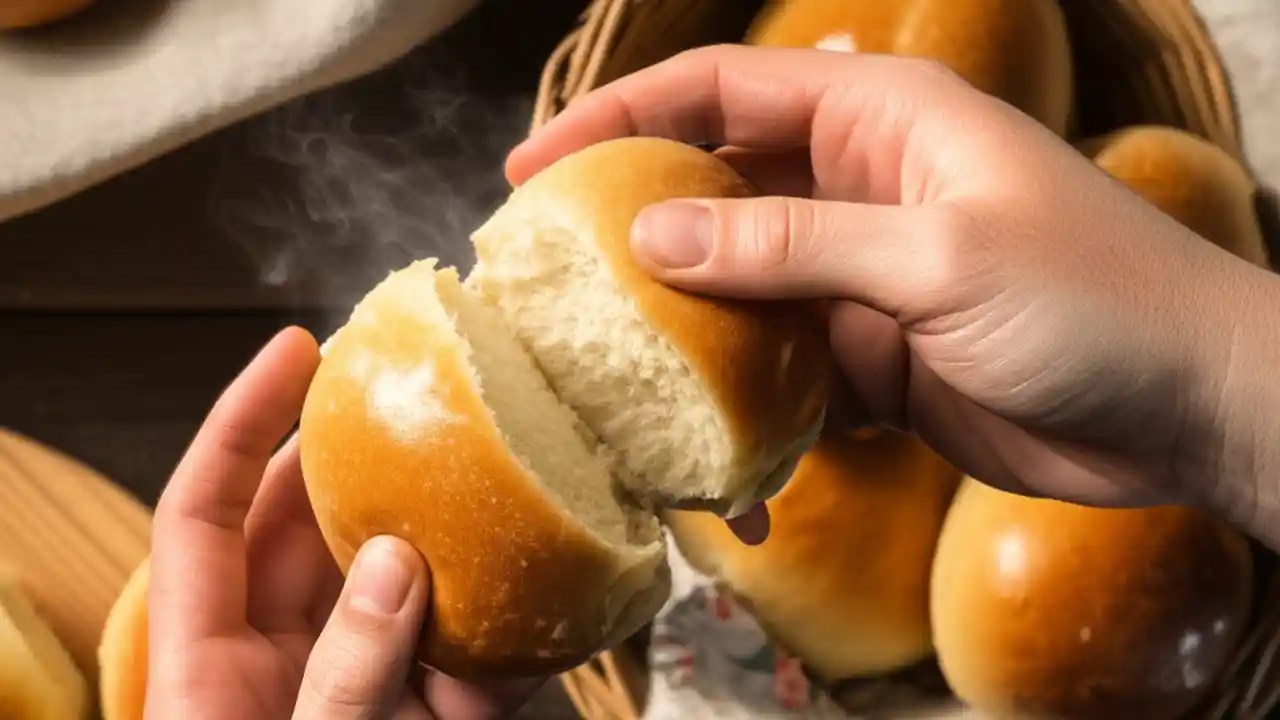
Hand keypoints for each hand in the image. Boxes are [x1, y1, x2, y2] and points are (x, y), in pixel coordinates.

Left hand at [147, 328, 543, 718]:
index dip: (242, 422)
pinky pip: (476, 655)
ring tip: (506, 468)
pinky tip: (561, 584)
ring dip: (455, 533)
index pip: (205, 513)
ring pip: (405, 579)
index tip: (295, 350)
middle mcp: (285, 659)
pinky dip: (517, 624)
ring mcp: (365, 685)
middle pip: (317, 525)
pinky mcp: (431, 718)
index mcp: (210, 667)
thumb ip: (340, 674)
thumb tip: (397, 562)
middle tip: (425, 386)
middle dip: (370, 455)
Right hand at [507, 45, 1279, 542]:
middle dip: (629, 230)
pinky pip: (777, 373)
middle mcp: (855, 188)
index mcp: (876, 120)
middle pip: (713, 193)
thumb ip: (793, 247)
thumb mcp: (937, 256)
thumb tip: (653, 236)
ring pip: (735, 291)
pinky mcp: (869, 360)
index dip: (620, 119)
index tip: (533, 168)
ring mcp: (857, 278)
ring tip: (600, 371)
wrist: (1189, 409)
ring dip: (676, 330)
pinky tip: (703, 450)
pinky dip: (738, 408)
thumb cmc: (1096, 298)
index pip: (719, 93)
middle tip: (542, 280)